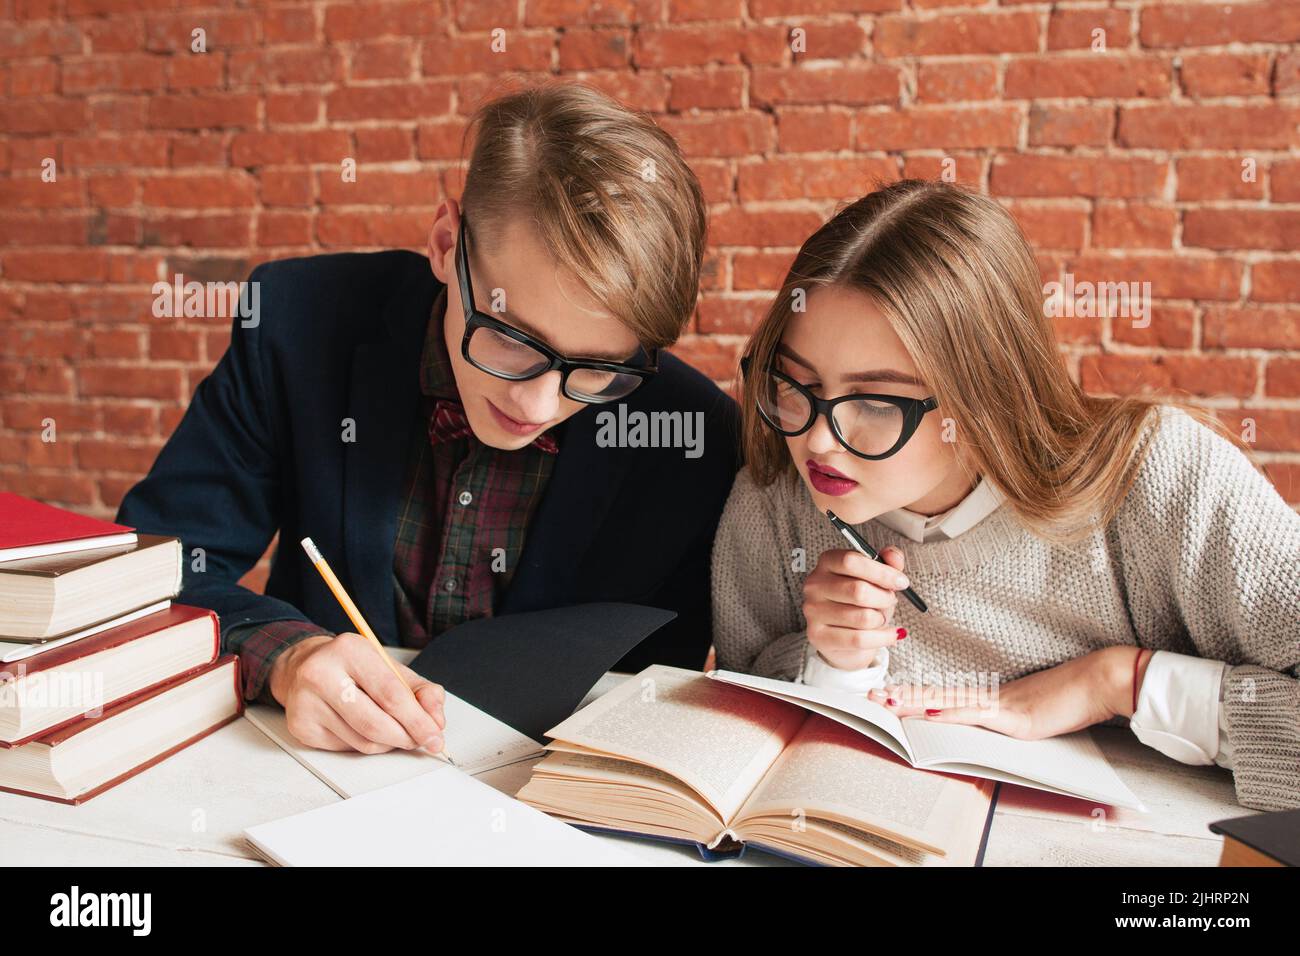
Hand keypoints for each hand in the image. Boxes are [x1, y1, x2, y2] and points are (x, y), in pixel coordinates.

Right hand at [267, 632, 445, 753]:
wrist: (302, 667)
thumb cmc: (351, 667)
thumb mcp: (389, 667)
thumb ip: (420, 690)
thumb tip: (436, 719)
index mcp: (350, 650)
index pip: (391, 694)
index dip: (418, 720)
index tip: (435, 736)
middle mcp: (322, 674)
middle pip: (375, 723)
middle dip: (406, 738)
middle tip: (421, 741)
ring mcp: (307, 702)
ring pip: (363, 741)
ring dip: (388, 743)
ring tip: (393, 731)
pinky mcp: (300, 726)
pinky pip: (346, 748)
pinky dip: (365, 745)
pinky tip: (363, 729)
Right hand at [803, 546, 909, 670]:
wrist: (843, 638)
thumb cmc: (859, 604)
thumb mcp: (876, 580)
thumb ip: (888, 564)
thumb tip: (894, 556)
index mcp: (827, 563)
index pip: (850, 561)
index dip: (881, 572)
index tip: (900, 582)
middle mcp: (815, 585)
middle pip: (858, 590)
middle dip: (884, 598)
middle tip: (890, 601)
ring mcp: (814, 612)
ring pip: (863, 617)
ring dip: (881, 619)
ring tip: (880, 618)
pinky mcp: (819, 636)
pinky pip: (860, 639)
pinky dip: (882, 638)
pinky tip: (889, 634)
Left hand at [867, 647, 1138, 738]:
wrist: (1100, 681)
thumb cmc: (1073, 695)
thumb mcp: (1037, 711)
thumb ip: (1014, 716)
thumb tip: (1001, 721)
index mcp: (993, 698)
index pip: (947, 698)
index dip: (916, 697)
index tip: (889, 695)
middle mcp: (991, 699)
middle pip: (938, 697)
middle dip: (903, 698)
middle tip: (871, 697)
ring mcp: (1002, 706)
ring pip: (949, 703)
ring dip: (916, 703)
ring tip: (887, 702)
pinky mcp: (1016, 716)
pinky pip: (978, 714)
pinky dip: (952, 714)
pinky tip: (930, 712)